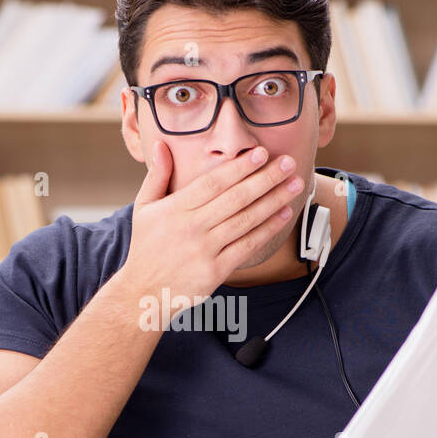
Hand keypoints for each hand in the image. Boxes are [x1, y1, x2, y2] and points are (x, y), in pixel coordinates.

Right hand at [120, 140, 305, 302]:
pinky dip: (267, 229)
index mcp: (175, 209)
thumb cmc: (146, 247)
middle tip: (287, 163)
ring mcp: (205, 250)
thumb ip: (156, 176)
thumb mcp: (143, 208)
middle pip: (235, 198)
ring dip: (273, 201)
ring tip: (293, 185)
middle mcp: (192, 228)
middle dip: (265, 179)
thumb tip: (161, 145)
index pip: (213, 183)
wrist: (144, 292)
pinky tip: (283, 214)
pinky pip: (247, 246)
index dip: (239, 167)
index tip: (261, 153)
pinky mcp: (216, 270)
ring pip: (246, 220)